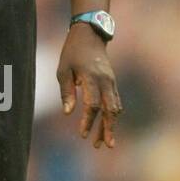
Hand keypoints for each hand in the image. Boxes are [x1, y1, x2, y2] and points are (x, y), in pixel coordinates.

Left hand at [57, 22, 122, 147]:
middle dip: (107, 129)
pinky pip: (116, 102)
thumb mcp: (63, 70)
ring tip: (104, 142)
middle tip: (103, 146)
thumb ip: (66, 92)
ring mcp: (112, 82)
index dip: (88, 121)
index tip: (82, 135)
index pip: (92, 104)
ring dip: (110, 125)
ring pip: (115, 108)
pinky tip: (107, 127)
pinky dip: (112, 116)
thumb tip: (67, 113)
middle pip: (110, 110)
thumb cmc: (72, 52)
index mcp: (91, 77)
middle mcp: (105, 81)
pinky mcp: (113, 83)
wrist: (91, 34)